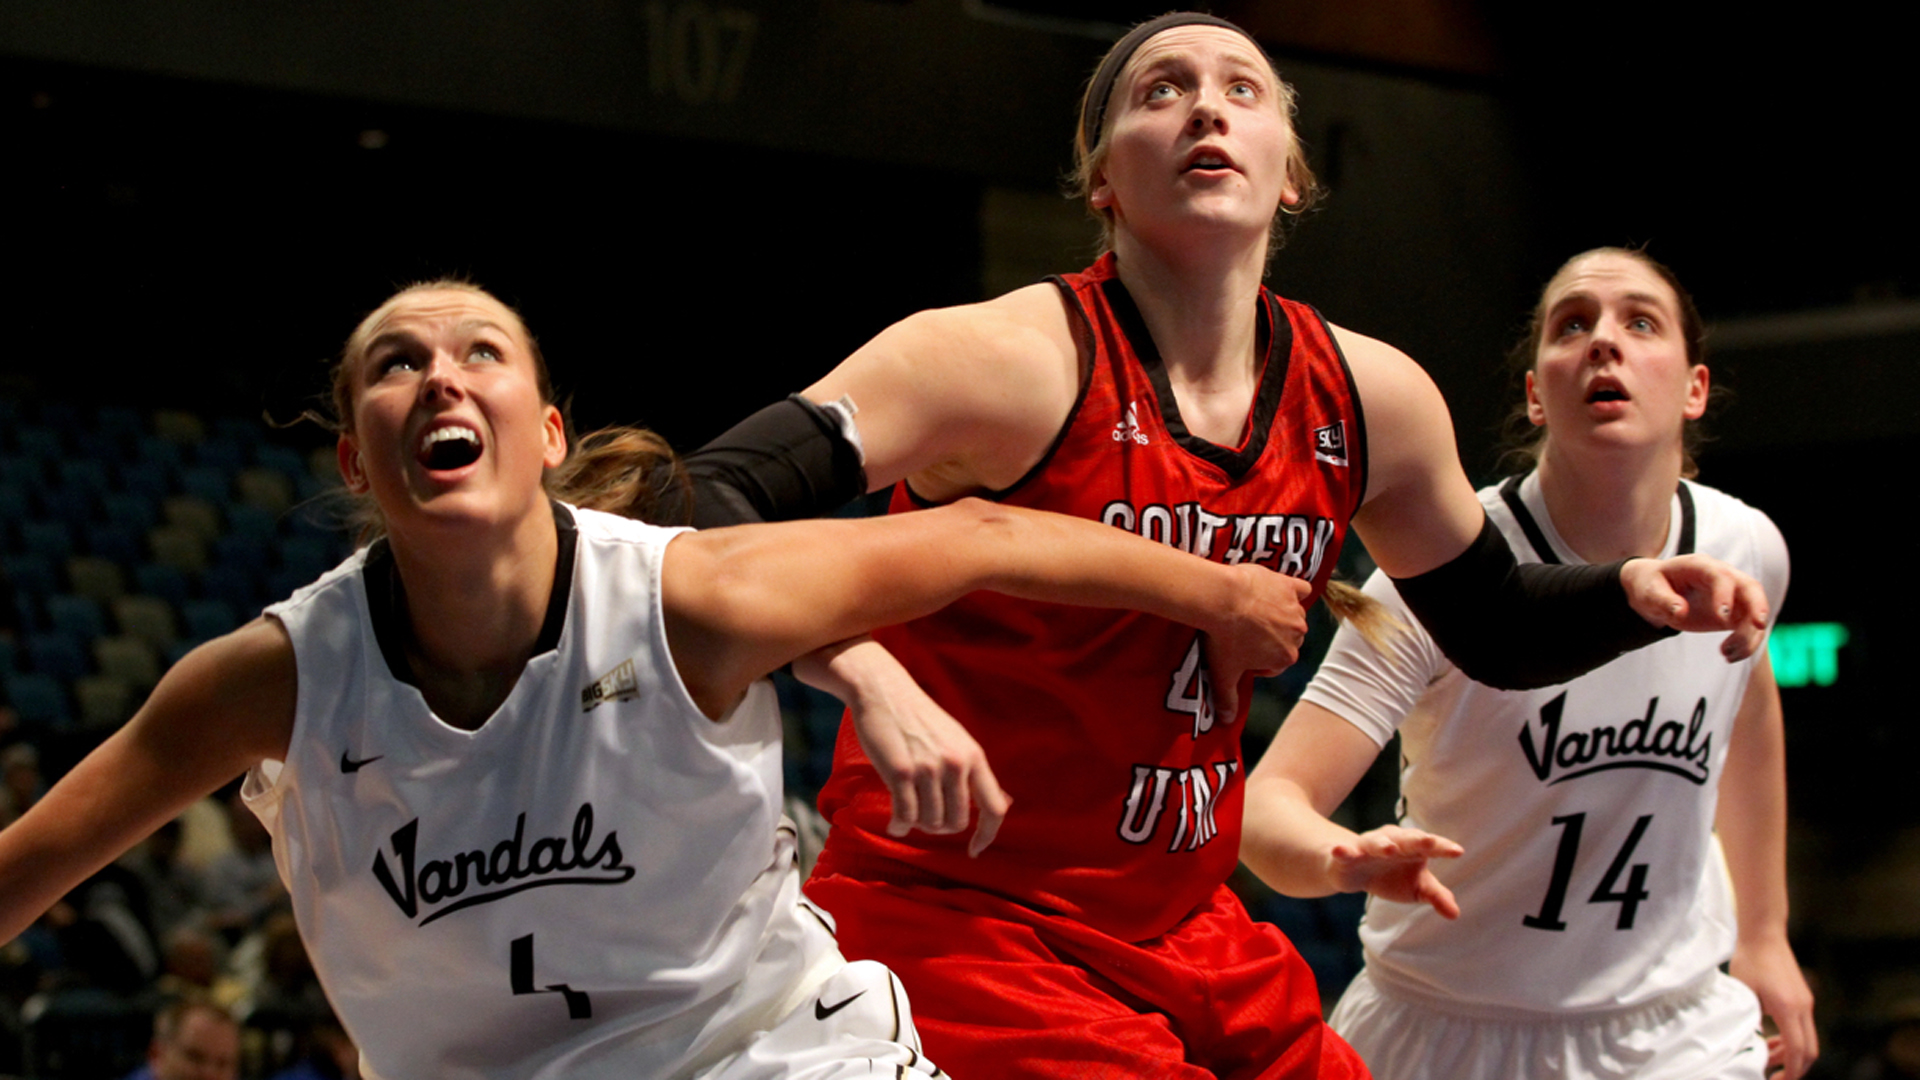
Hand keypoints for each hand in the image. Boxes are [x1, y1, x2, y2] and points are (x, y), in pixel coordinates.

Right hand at [796, 638, 1010, 856]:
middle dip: (940, 828)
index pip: (994, 808)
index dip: (987, 835)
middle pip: (957, 822)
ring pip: (930, 822)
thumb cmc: (919, 719)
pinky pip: (905, 817)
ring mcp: (928, 769)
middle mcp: (956, 764)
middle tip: (925, 817)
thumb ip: (972, 770)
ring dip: (917, 825)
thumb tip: (999, 804)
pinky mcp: (900, 772)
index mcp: (974, 756)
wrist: (883, 692)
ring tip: (907, 812)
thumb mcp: (956, 739)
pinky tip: (894, 825)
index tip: (975, 850)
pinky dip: (898, 827)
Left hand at [1203, 568, 1311, 719]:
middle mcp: (1297, 635)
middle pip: (1284, 640)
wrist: (1220, 599)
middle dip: (1267, 638)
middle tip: (1241, 632)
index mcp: (1285, 658)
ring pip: (1291, 616)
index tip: (1238, 652)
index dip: (1255, 660)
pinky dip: (1293, 591)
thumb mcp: (1223, 673)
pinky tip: (1278, 591)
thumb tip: (1226, 721)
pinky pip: (1301, 590)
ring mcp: (1295, 609)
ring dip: (1276, 616)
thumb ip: (1227, 699)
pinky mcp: (1289, 586)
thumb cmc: (1222, 638)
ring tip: (1250, 611)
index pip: (1274, 664)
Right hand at [1326, 825, 1462, 917]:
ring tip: (1390, 850)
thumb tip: (1455, 914)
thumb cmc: (1392, 877)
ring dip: (1383, 844)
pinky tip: (1340, 850)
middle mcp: (1393, 841)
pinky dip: (1343, 850)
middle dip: (1417, 839)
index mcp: (1414, 848)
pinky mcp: (1348, 854)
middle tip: (1429, 843)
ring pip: (1376, 842)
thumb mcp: (1417, 888)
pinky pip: (1346, 851)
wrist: (1355, 873)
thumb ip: (1436, 897)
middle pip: (1407, 838)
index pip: (1431, 846)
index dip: (1444, 848)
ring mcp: (1369, 846)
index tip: (1458, 852)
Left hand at [1620, 554, 1769, 660]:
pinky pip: (1750, 628)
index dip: (1724, 594)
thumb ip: (1663, 601)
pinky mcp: (1735, 614)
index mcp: (1700, 566)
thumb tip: (1680, 612)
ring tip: (1727, 655)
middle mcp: (1723, 577)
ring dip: (1749, 635)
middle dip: (1759, 606)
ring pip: (1754, 612)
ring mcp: (1733, 595)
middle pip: (1751, 587)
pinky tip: (1729, 657)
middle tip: (1759, 626)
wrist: (1656, 593)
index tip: (1722, 616)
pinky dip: (1745, 644)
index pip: (1720, 575)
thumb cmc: (1652, 586)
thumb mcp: (1649, 592)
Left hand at [1731, 934, 1817, 1079]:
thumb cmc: (1750, 959)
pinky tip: (1770, 1041)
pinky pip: (1801, 1027)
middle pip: (1809, 1050)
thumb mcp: (1744, 993)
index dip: (1792, 1071)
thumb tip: (1752, 1043)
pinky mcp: (1802, 998)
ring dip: (1790, 1053)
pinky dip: (1789, 1038)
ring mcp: (1805, 1002)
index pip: (1798, 1049)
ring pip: (1806, 1039)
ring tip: (1766, 1059)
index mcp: (1789, 1008)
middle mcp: (1803, 1007)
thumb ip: (1750, 1019)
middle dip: (1796, 1068)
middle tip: (1775, 1077)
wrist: (1763, 934)